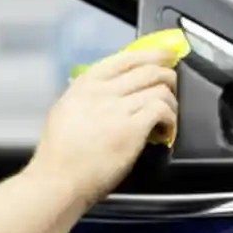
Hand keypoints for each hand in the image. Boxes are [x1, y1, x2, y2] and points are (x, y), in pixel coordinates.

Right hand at [27, 49, 178, 207]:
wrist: (59, 178)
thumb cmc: (59, 153)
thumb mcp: (64, 111)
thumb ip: (85, 96)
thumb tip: (108, 90)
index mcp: (84, 85)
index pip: (125, 58)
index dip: (152, 54)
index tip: (165, 56)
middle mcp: (101, 91)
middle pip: (148, 70)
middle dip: (168, 77)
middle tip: (173, 88)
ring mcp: (117, 108)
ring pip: (159, 89)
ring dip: (171, 102)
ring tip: (168, 116)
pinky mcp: (132, 128)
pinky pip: (162, 110)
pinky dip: (171, 119)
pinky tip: (165, 130)